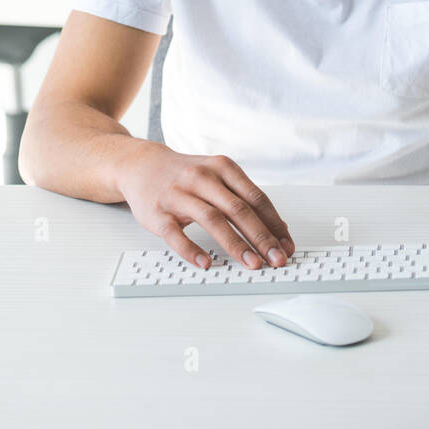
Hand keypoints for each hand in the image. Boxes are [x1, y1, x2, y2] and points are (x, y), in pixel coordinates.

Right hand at [115, 143, 294, 269]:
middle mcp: (202, 178)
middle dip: (261, 237)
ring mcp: (179, 195)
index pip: (255, 198)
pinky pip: (176, 234)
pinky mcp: (158, 213)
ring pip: (212, 219)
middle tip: (277, 259)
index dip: (274, 223)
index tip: (287, 245)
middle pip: (238, 209)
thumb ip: (243, 197)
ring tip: (252, 264)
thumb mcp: (216, 174)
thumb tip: (279, 229)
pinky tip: (205, 263)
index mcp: (222, 167)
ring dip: (235, 244)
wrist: (141, 165)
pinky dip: (191, 250)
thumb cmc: (186, 174)